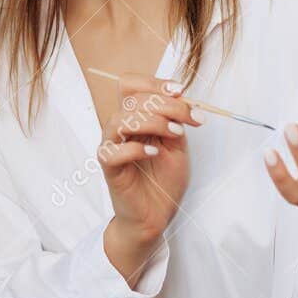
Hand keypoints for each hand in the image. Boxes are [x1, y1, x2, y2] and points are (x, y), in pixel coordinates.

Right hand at [95, 74, 201, 277]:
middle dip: (166, 104)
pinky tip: (154, 154)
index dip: (153, 82)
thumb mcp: (178, 144)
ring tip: (174, 135)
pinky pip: (114, 151)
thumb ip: (176, 120)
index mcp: (135, 117)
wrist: (156, 215)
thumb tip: (180, 96)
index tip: (181, 91)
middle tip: (189, 120)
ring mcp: (112, 147)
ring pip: (121, 119)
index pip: (131, 84)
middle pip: (132, 98)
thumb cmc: (164, 180)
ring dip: (153, 122)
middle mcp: (120, 128)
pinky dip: (136, 148)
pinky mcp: (109, 168)